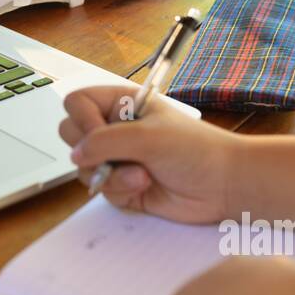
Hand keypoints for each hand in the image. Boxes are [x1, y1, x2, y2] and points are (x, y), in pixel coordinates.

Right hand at [59, 84, 242, 222]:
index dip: (82, 120)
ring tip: (141, 175)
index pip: (77, 104)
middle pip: (72, 136)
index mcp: (122, 104)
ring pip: (84, 168)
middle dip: (92, 152)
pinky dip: (120, 191)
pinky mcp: (122, 185)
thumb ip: (106, 141)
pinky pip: (101, 190)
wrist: (223, 185)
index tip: (99, 135)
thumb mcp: (148, 136)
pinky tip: (145, 186)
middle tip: (117, 155)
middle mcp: (115, 129)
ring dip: (111, 176)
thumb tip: (76, 154)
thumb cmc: (196, 150)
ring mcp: (117, 158)